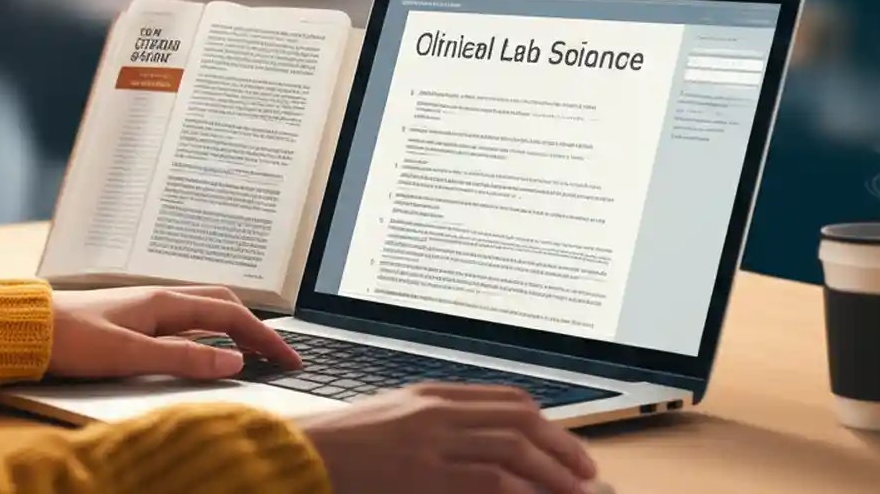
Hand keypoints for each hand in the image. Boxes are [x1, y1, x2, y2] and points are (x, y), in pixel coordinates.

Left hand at [47, 286, 299, 378]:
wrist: (25, 329)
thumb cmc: (70, 339)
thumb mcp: (130, 355)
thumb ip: (183, 358)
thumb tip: (233, 362)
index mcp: (165, 302)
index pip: (231, 317)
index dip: (264, 339)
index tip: (288, 359)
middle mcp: (161, 298)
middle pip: (225, 304)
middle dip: (257, 327)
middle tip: (279, 354)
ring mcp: (148, 306)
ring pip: (206, 309)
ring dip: (236, 326)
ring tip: (253, 350)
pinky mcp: (135, 317)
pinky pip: (187, 318)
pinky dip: (211, 330)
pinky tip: (207, 346)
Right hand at [297, 383, 598, 493]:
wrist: (293, 457)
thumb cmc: (337, 448)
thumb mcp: (391, 422)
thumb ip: (434, 425)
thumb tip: (483, 446)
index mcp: (431, 395)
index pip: (507, 400)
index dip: (548, 425)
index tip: (570, 450)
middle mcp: (436, 412)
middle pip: (519, 421)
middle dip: (562, 449)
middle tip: (586, 477)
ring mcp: (429, 442)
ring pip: (512, 450)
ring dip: (551, 475)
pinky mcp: (421, 475)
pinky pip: (487, 481)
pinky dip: (518, 492)